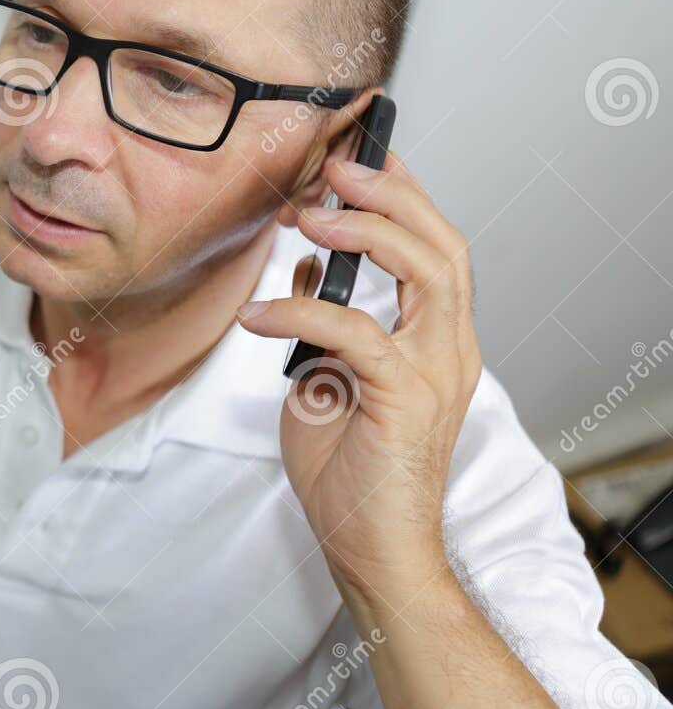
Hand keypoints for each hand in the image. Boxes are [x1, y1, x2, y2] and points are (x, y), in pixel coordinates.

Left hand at [235, 154, 481, 597]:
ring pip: (429, 273)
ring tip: (312, 211)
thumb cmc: (350, 474)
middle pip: (445, 245)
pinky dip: (304, 311)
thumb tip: (302, 263)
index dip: (403, 196)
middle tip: (336, 169)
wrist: (370, 550)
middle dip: (393, 195)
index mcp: (435, 342)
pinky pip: (356, 333)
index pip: (436, 249)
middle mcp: (449, 350)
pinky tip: (260, 314)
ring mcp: (436, 374)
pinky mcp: (406, 400)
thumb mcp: (324, 379)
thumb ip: (321, 323)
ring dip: (369, 231)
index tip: (358, 158)